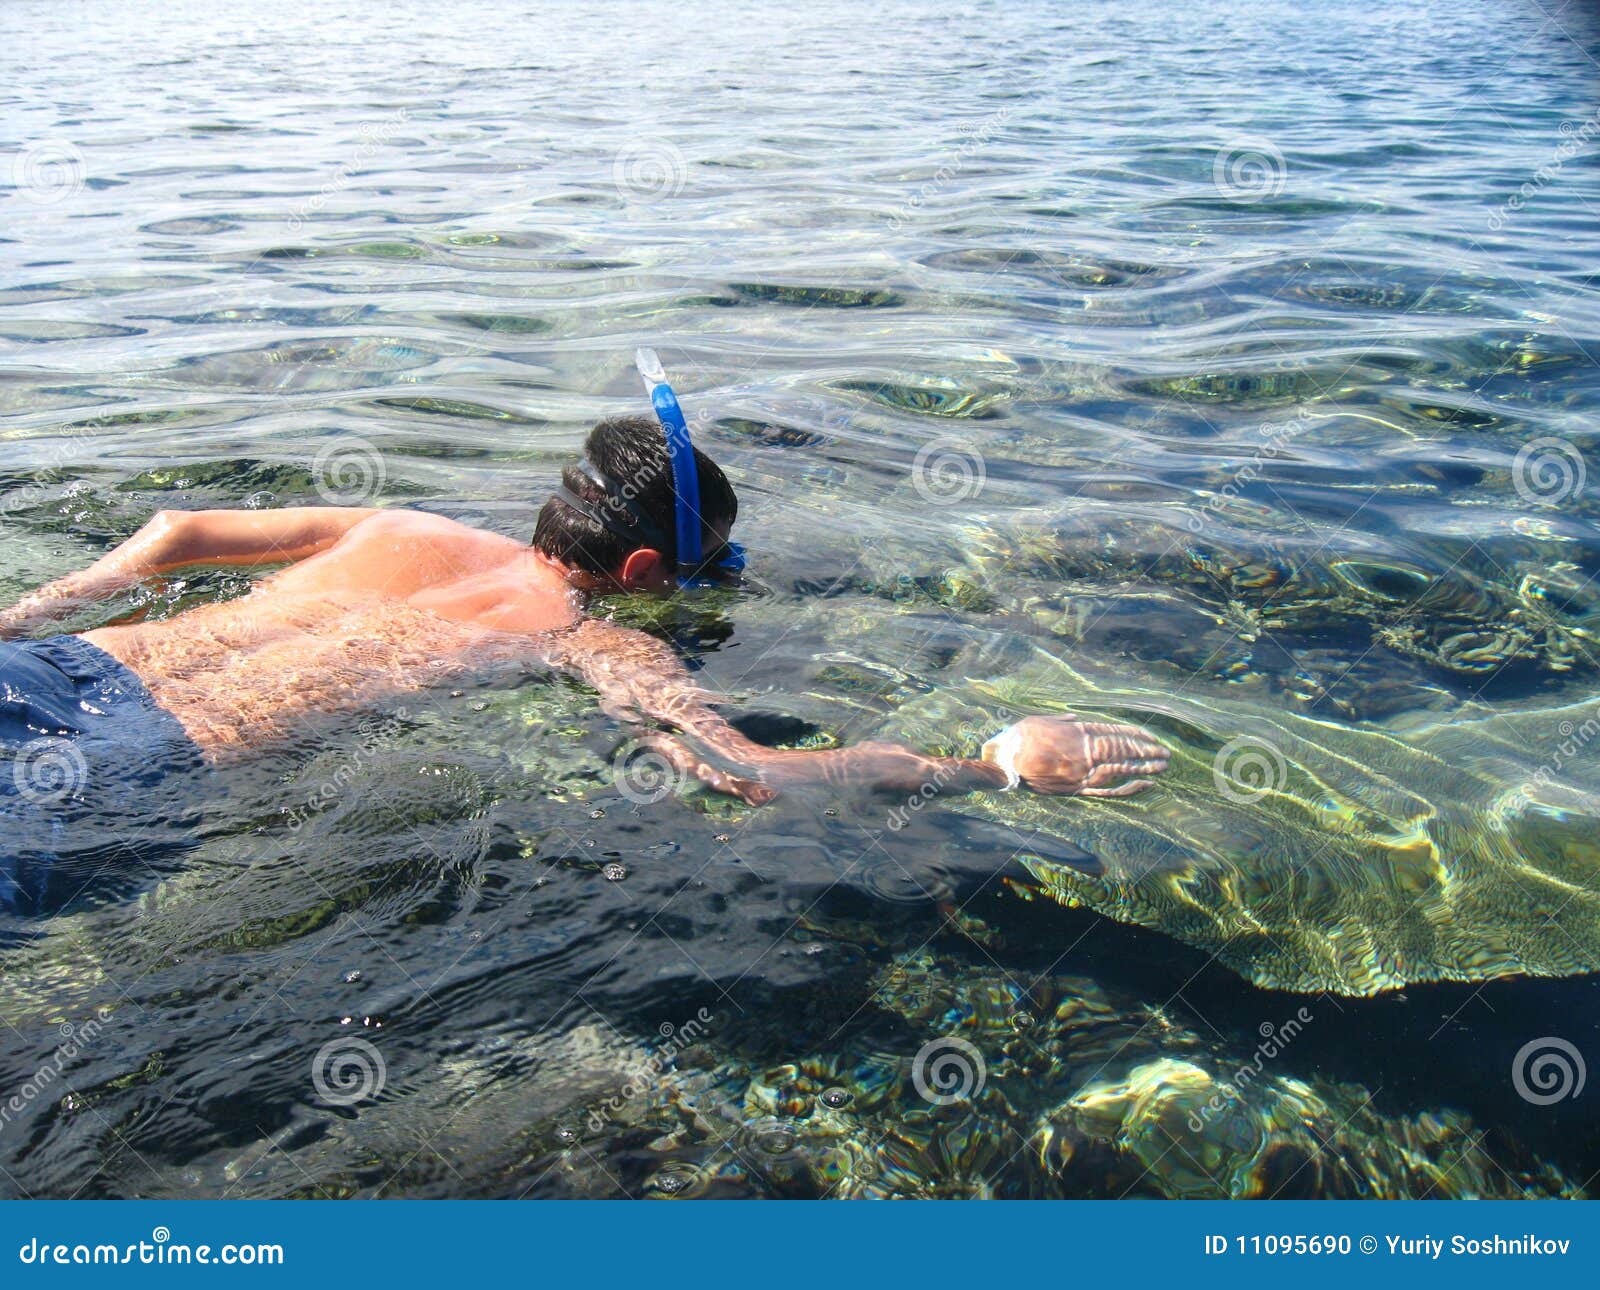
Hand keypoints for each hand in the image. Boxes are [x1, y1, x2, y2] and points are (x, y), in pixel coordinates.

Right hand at [985, 715, 1168, 797]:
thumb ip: (1064, 721)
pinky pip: (1108, 789)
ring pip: (1121, 769)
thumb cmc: (1021, 738)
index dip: (1136, 735)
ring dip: (1144, 767)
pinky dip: (1128, 787)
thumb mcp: (1043, 720)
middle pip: (1123, 750)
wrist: (1006, 761)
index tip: (1152, 737)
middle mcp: (1085, 752)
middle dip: (1147, 751)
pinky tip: (1144, 784)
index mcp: (1079, 733)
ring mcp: (1083, 772)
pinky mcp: (1077, 789)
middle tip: (1166, 753)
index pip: (1116, 733)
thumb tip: (1076, 720)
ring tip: (1163, 767)